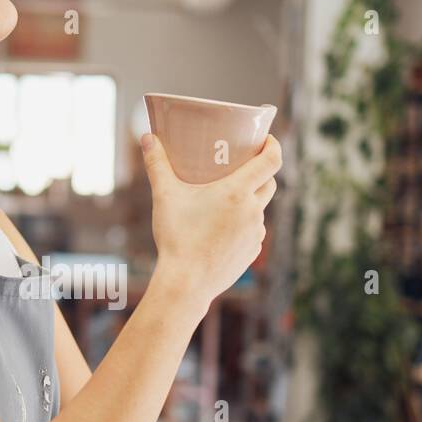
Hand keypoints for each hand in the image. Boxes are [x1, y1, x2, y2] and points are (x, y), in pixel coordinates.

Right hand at [141, 130, 280, 307]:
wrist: (186, 283)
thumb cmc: (176, 237)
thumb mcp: (164, 197)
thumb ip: (157, 165)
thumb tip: (148, 138)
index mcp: (237, 192)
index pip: (271, 161)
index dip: (273, 146)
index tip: (267, 139)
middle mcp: (253, 211)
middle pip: (269, 183)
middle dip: (261, 171)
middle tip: (244, 166)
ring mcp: (255, 233)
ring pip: (260, 209)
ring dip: (250, 200)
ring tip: (228, 199)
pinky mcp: (252, 252)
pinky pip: (253, 231)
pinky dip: (243, 224)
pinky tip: (225, 227)